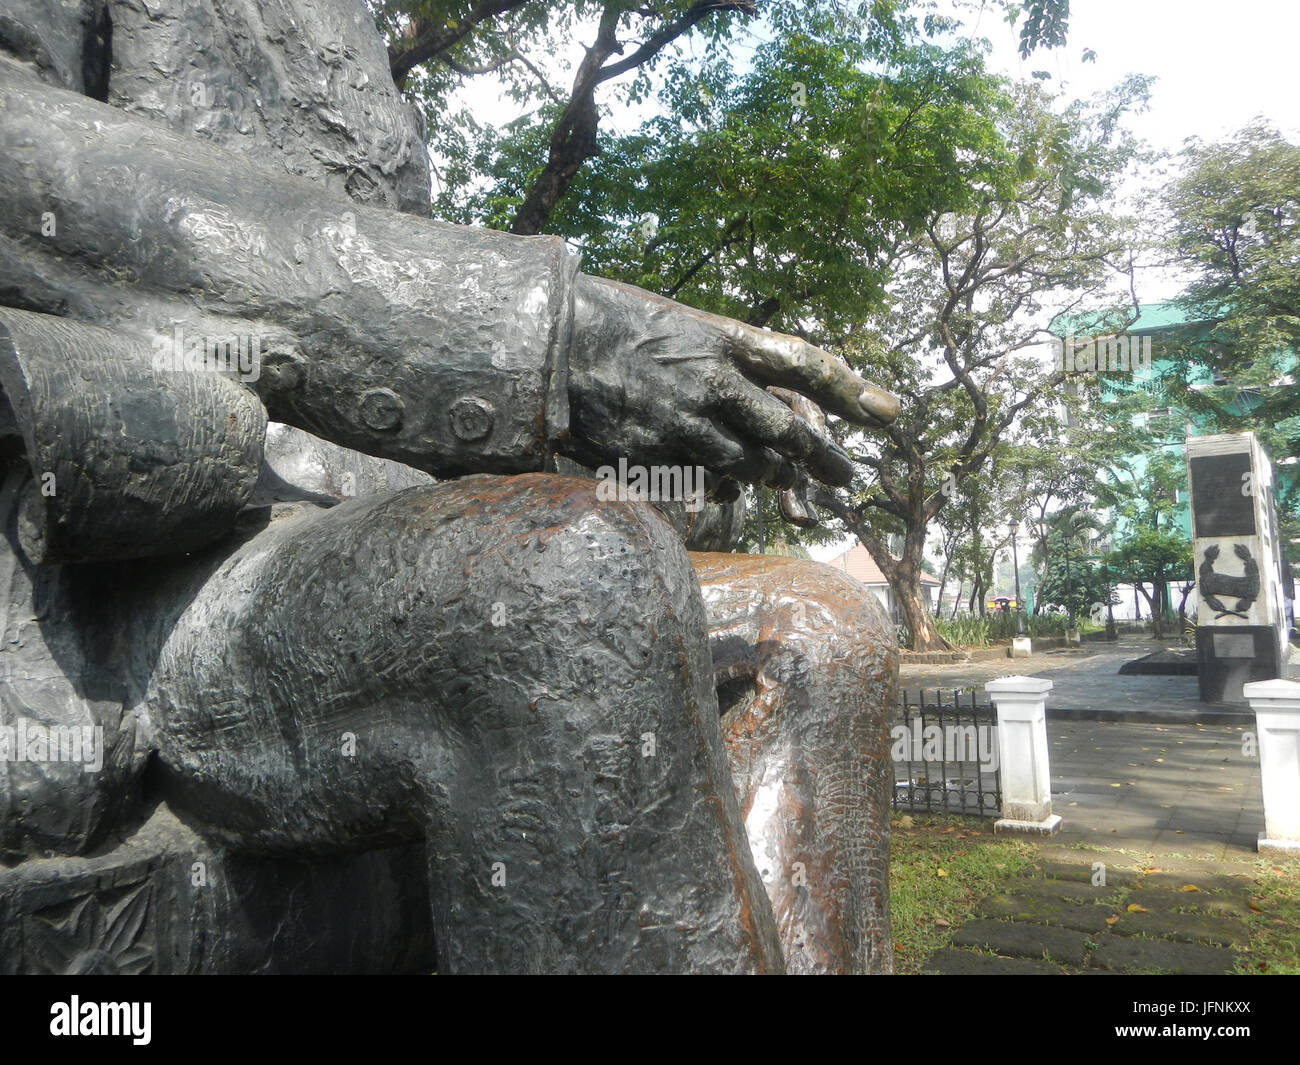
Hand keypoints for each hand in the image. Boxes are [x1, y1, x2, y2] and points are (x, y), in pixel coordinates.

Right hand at [562, 275, 897, 489]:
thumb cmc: (625, 326)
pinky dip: (716, 488)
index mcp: (724, 341)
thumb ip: (735, 357)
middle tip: (848, 477)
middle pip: (785, 430)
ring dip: (770, 477)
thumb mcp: (689, 325)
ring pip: (748, 465)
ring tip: (788, 485)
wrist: (555, 344)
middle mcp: (711, 383)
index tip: (889, 413)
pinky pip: (699, 484)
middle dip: (822, 459)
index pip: (803, 365)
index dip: (849, 389)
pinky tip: (722, 489)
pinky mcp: (652, 457)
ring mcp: (682, 425)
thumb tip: (779, 392)